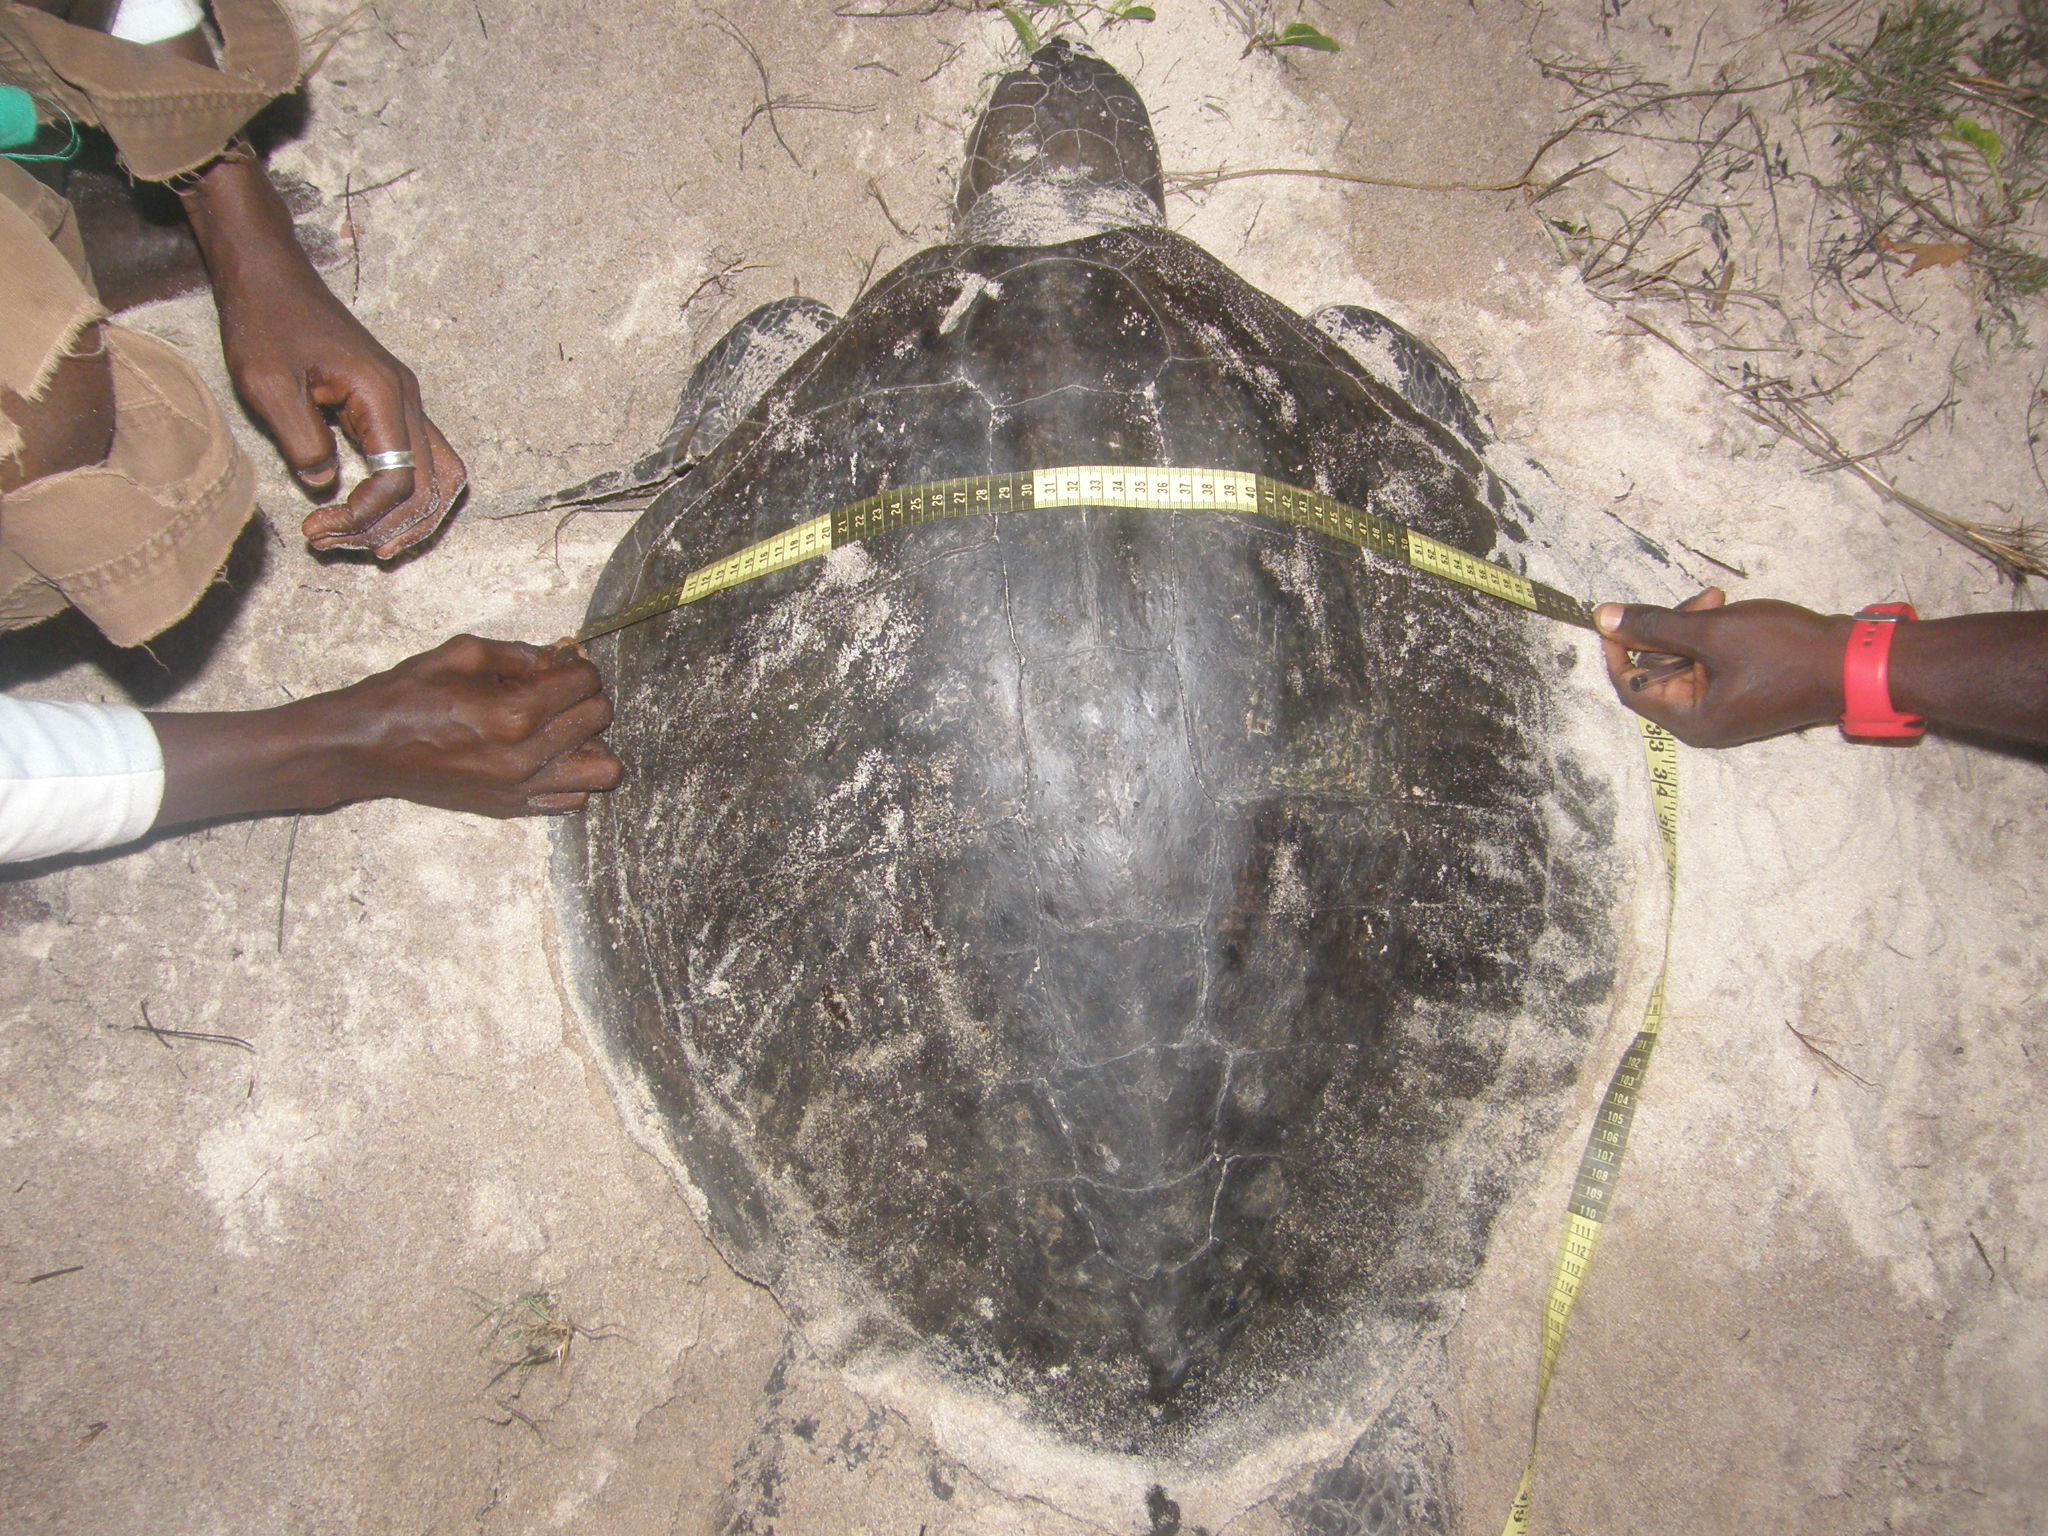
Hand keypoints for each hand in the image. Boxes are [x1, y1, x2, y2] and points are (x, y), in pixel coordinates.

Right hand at [150, 637, 622, 825]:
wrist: (367, 748)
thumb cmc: (408, 695)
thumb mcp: (462, 654)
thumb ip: (521, 654)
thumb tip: (563, 655)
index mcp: (515, 713)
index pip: (585, 684)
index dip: (576, 666)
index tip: (558, 664)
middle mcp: (526, 756)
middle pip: (599, 719)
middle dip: (584, 696)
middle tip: (556, 691)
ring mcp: (521, 788)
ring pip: (602, 770)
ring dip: (589, 742)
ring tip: (560, 728)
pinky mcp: (511, 808)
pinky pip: (572, 799)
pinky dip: (569, 776)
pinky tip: (543, 756)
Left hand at [181, 153, 466, 557]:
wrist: (269, 276)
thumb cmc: (265, 322)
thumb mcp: (267, 385)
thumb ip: (301, 441)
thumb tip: (324, 486)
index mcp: (382, 395)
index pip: (398, 480)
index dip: (363, 516)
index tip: (315, 528)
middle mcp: (407, 401)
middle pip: (431, 486)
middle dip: (388, 526)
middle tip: (336, 543)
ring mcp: (405, 402)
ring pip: (440, 476)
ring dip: (411, 517)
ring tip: (371, 543)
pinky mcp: (391, 404)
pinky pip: (423, 461)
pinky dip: (408, 495)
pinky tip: (375, 511)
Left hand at [1594, 589, 1853, 746]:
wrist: (1854, 660)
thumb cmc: (1784, 651)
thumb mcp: (1712, 631)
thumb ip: (1654, 625)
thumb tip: (1603, 618)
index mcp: (1690, 718)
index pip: (1629, 685)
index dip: (1617, 648)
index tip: (1615, 615)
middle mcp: (1703, 720)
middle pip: (1657, 669)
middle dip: (1669, 630)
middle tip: (1700, 602)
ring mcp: (1724, 706)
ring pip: (1683, 659)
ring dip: (1692, 626)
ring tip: (1719, 600)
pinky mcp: (1742, 690)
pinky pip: (1709, 661)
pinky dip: (1711, 635)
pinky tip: (1728, 610)